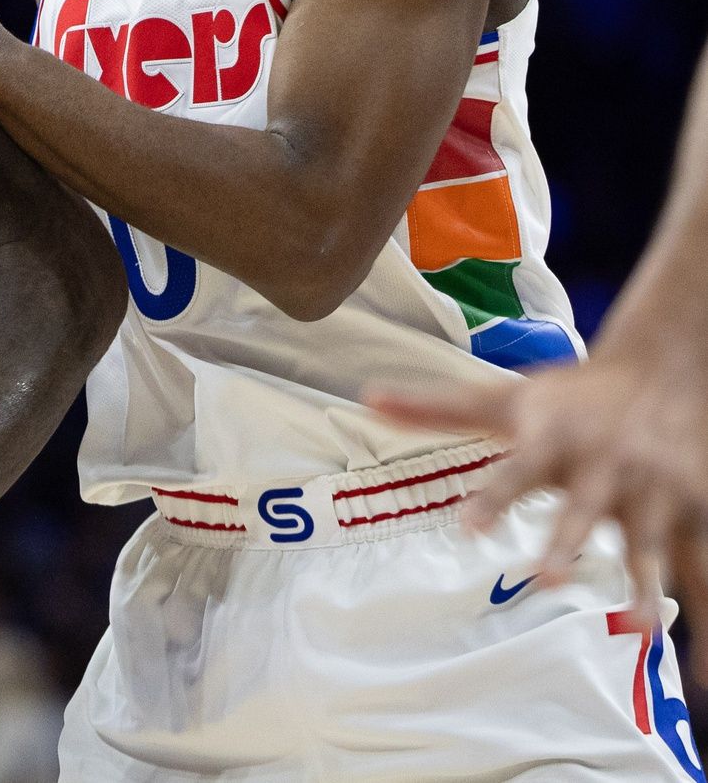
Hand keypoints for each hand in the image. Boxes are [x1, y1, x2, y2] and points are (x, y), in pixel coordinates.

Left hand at [368, 342, 707, 673]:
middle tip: (547, 581)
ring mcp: (653, 495)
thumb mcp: (505, 396)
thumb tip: (366, 397)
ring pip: (649, 545)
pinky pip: (700, 574)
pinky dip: (701, 620)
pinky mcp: (692, 517)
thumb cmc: (572, 394)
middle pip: (582, 510)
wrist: (664, 367)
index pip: (515, 469)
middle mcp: (604, 468)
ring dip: (645, 586)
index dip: (494, 497)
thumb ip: (437, 407)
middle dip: (567, 544)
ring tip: (639, 627)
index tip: (469, 528)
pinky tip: (699, 672)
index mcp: (553, 440)